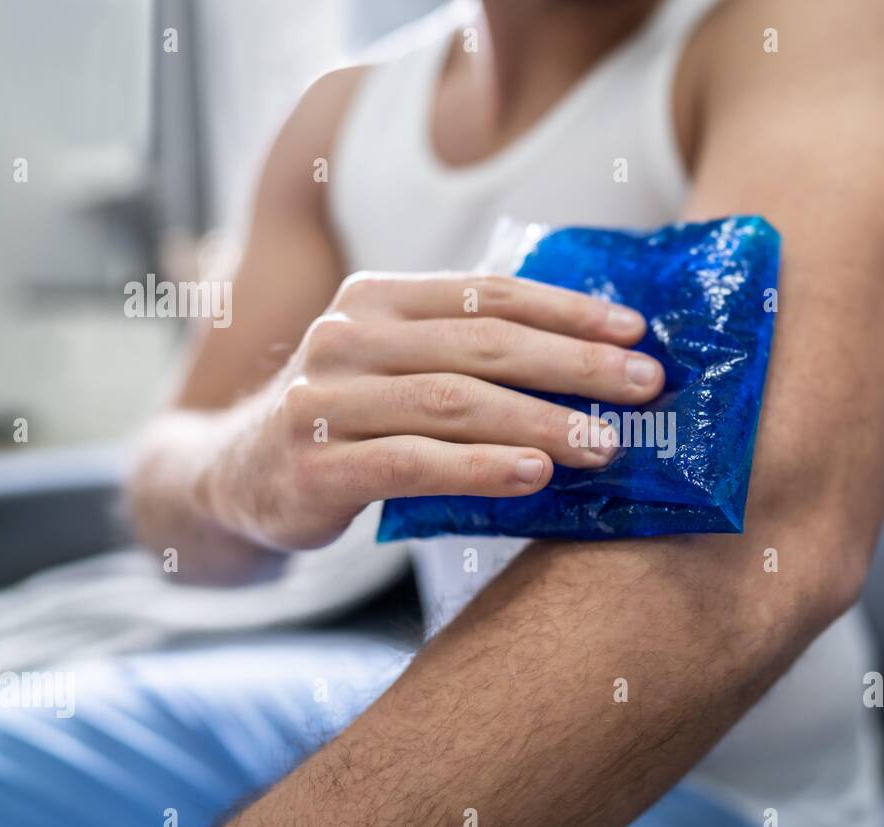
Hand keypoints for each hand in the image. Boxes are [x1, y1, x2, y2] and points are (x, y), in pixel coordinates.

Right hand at [196, 272, 663, 550]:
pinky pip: (411, 463)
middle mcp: (347, 336)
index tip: (638, 334)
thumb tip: (592, 354)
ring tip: (606, 444)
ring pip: (452, 402)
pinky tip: (535, 476)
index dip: (569, 311)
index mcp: (377, 298)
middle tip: (645, 389)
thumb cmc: (349, 418)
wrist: (237, 475)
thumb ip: (467, 350)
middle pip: (482, 344)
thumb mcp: (397, 365)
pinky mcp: (313, 465)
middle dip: (574, 365)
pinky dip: (479, 468)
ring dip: (541, 421)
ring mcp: (325, 400)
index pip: (489, 293)